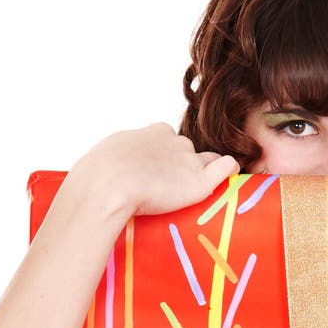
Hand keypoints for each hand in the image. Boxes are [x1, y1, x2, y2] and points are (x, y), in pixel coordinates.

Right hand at [64, 122, 239, 217]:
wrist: (106, 186)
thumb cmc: (97, 175)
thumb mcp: (107, 156)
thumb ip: (120, 160)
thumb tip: (112, 174)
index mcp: (152, 133)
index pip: (169, 140)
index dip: (166, 157)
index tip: (159, 174)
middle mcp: (175, 141)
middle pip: (188, 151)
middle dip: (183, 166)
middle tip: (170, 190)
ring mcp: (189, 160)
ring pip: (207, 161)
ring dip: (202, 174)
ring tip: (192, 194)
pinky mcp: (200, 181)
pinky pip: (226, 167)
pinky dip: (229, 171)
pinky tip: (230, 179)